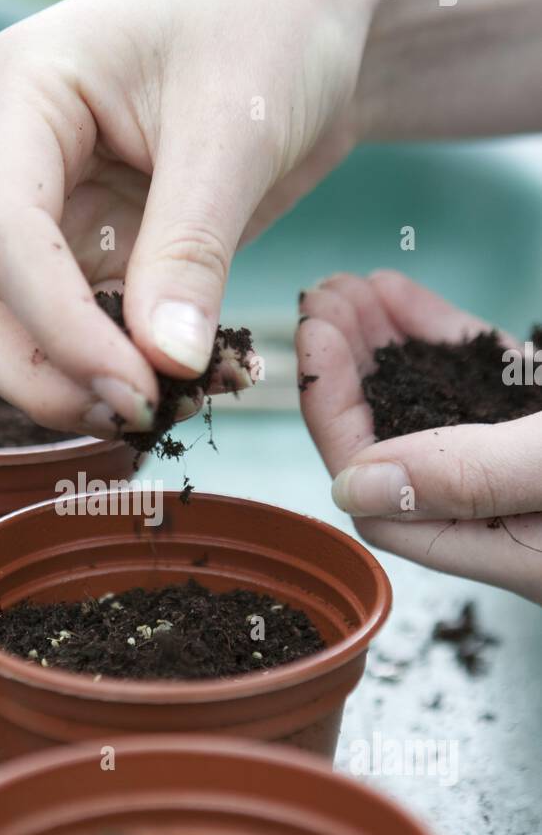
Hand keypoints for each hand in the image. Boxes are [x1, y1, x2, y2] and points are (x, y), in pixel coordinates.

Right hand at [0, 0, 372, 436]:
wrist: (316, 12)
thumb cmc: (272, 24)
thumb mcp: (235, 129)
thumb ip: (190, 250)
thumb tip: (164, 366)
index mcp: (16, 94)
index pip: (4, 238)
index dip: (61, 331)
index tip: (139, 390)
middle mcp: (7, 158)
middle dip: (43, 372)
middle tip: (140, 415)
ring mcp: (41, 208)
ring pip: (11, 329)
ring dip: (77, 383)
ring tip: (172, 404)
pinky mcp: (87, 248)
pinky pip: (78, 330)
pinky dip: (119, 368)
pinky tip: (186, 382)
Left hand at [297, 271, 541, 603]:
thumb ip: (471, 479)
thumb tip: (351, 485)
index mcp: (493, 547)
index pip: (378, 490)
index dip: (338, 413)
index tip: (315, 342)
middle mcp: (497, 511)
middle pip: (395, 441)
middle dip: (351, 367)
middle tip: (322, 298)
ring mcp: (519, 463)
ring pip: (432, 403)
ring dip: (386, 344)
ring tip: (350, 287)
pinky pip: (479, 380)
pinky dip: (439, 335)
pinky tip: (400, 295)